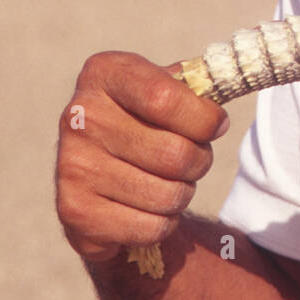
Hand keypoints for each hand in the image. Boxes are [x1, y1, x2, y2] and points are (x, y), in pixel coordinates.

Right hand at [55, 52, 227, 264]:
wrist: (98, 170)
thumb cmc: (146, 119)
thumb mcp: (164, 86)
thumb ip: (195, 84)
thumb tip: (227, 84)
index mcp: (104, 73)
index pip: (165, 98)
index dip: (204, 118)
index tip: (217, 125)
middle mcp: (79, 116)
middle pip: (175, 153)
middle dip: (200, 160)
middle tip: (195, 159)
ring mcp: (72, 165)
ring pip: (168, 194)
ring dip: (184, 193)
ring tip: (172, 181)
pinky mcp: (74, 212)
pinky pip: (150, 227)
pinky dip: (164, 222)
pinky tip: (149, 206)